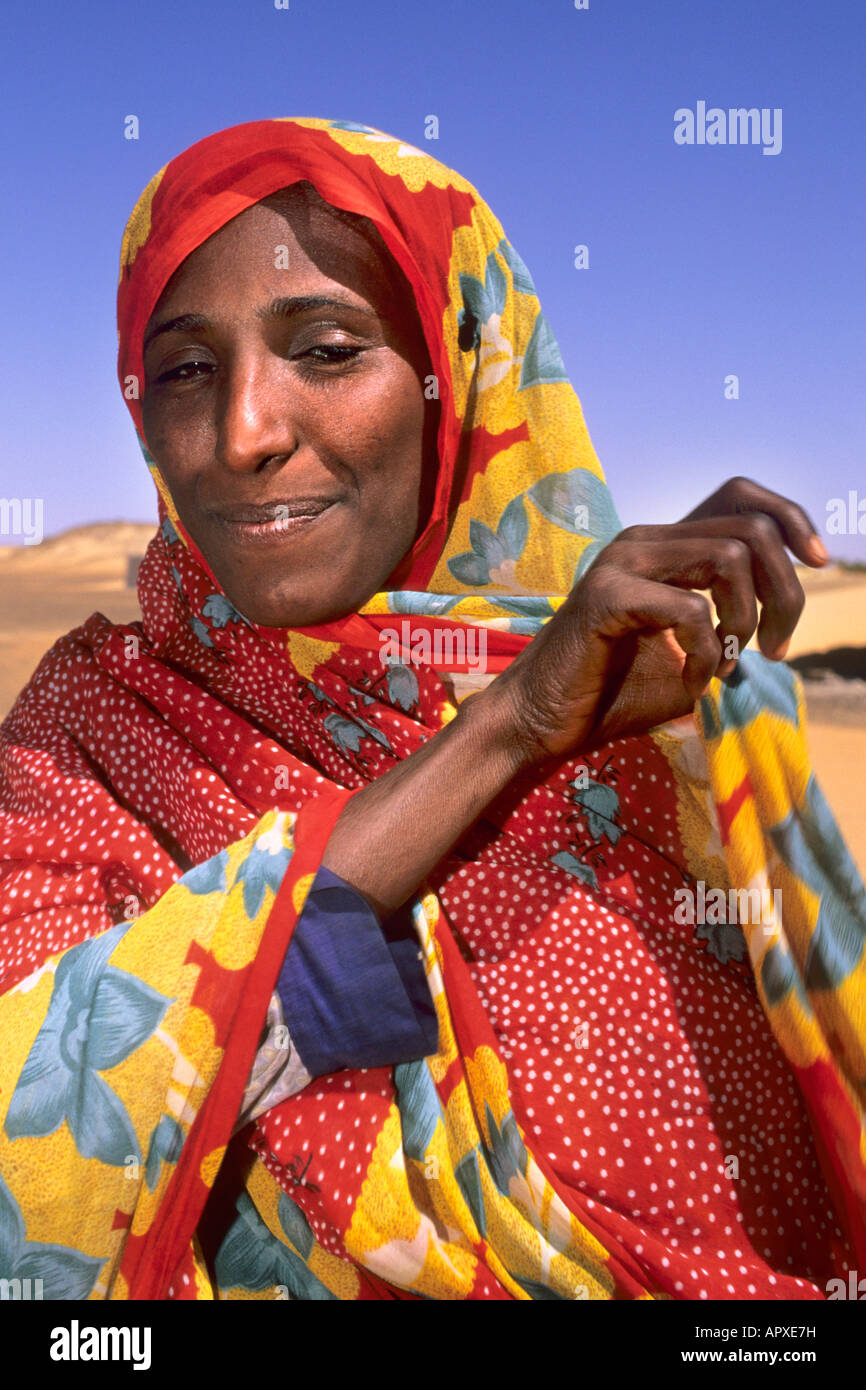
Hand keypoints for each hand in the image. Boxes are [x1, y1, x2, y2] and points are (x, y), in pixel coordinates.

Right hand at [481, 476, 826, 761]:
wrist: (543, 722)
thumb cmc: (613, 694)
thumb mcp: (692, 656)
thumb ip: (731, 625)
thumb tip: (784, 615)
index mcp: (663, 547)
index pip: (740, 497)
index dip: (791, 519)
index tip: (818, 563)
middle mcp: (643, 541)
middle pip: (751, 530)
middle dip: (785, 593)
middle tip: (774, 647)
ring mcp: (622, 562)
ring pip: (729, 558)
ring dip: (745, 620)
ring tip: (727, 664)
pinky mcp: (607, 595)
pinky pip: (691, 610)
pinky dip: (707, 655)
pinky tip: (692, 683)